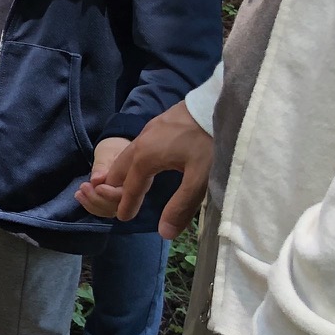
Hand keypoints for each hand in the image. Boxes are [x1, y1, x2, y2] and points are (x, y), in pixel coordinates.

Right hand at [74, 99, 211, 238]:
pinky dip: (136, 157)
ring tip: (126, 181)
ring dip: (125, 169)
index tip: (123, 218)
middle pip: (122, 167)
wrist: (221, 101)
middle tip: (113, 198)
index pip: (131, 186)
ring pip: (130, 153)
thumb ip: (182, 206)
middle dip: (116, 184)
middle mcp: (142, 142)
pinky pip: (140, 144)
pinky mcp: (162, 120)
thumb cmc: (209, 141)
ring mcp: (151, 128)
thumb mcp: (200, 177)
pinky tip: (147, 159)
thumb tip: (165, 233)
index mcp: (146, 158)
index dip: (127, 203)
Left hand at [74, 137, 131, 217]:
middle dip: (97, 200)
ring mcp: (124, 199)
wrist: (115, 149)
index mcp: (135, 178)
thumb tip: (96, 180)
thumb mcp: (106, 151)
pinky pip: (104, 210)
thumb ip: (102, 166)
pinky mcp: (114, 201)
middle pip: (117, 206)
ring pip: (110, 211)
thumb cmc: (113, 147)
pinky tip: (81, 197)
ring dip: (92, 204)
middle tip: (83, 186)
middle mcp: (132, 191)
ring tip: (79, 193)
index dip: (111, 195)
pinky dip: (91, 206)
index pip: (127, 195)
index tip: (97, 187)